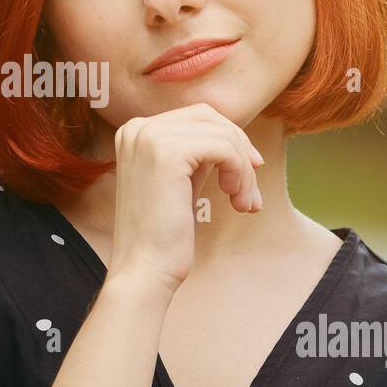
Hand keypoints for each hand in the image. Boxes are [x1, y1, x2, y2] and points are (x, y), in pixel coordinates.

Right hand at [105, 102, 263, 294]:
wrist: (144, 269)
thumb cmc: (164, 234)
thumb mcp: (180, 181)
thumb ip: (196, 154)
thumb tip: (237, 137)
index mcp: (135, 130)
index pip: (196, 116)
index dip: (229, 139)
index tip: (248, 171)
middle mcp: (138, 127)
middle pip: (209, 117)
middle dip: (239, 148)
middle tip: (250, 188)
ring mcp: (149, 137)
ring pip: (221, 134)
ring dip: (243, 169)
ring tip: (244, 202)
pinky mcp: (166, 152)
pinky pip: (224, 148)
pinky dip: (239, 172)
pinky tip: (236, 200)